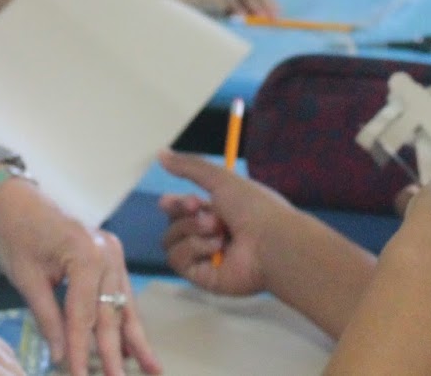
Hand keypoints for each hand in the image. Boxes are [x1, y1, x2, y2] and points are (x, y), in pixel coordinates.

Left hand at [0, 180, 159, 375]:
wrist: (17, 198)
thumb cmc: (16, 235)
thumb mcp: (26, 279)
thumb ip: (48, 318)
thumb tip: (61, 356)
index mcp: (85, 255)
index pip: (83, 315)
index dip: (81, 351)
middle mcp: (107, 253)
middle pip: (111, 312)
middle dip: (114, 352)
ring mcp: (113, 252)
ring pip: (125, 303)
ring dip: (135, 338)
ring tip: (150, 368)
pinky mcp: (110, 255)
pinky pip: (120, 292)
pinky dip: (125, 318)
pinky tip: (133, 343)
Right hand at [157, 150, 299, 297]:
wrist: (270, 241)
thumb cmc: (252, 207)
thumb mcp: (221, 178)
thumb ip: (189, 166)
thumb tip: (161, 153)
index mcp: (218, 211)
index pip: (182, 209)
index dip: (173, 204)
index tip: (168, 200)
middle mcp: (210, 234)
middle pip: (172, 223)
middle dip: (182, 213)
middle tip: (197, 207)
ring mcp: (205, 256)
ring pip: (171, 240)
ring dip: (191, 229)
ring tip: (217, 229)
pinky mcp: (201, 276)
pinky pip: (177, 259)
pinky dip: (194, 248)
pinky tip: (216, 247)